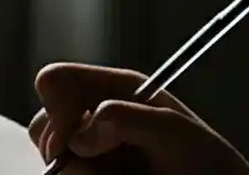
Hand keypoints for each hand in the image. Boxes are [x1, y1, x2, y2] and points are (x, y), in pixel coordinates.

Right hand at [29, 62, 248, 174]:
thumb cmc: (206, 162)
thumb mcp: (173, 130)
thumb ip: (127, 117)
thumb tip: (83, 132)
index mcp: (114, 92)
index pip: (55, 81)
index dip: (55, 104)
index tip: (75, 132)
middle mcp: (95, 122)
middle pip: (42, 128)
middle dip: (63, 149)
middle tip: (104, 162)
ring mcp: (90, 157)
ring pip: (54, 166)